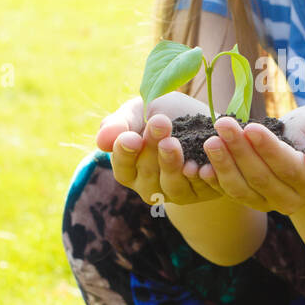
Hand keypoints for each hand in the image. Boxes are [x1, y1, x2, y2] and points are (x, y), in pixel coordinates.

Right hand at [97, 92, 224, 206]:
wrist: (202, 121)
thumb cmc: (162, 114)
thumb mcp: (139, 112)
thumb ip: (120, 124)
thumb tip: (102, 141)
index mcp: (129, 170)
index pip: (123, 168)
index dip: (125, 154)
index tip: (131, 137)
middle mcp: (150, 187)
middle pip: (148, 174)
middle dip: (152, 148)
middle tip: (160, 123)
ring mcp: (176, 192)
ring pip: (172, 186)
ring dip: (172, 164)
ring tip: (173, 142)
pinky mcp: (203, 192)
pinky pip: (202, 189)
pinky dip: (202, 178)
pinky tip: (202, 164)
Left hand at [197, 103, 304, 214]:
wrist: (302, 148)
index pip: (289, 167)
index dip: (268, 149)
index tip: (250, 127)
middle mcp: (294, 199)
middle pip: (262, 178)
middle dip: (240, 151)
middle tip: (222, 124)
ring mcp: (270, 204)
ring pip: (243, 189)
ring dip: (224, 165)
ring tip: (210, 140)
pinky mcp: (251, 201)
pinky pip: (230, 194)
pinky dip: (215, 180)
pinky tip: (201, 165)